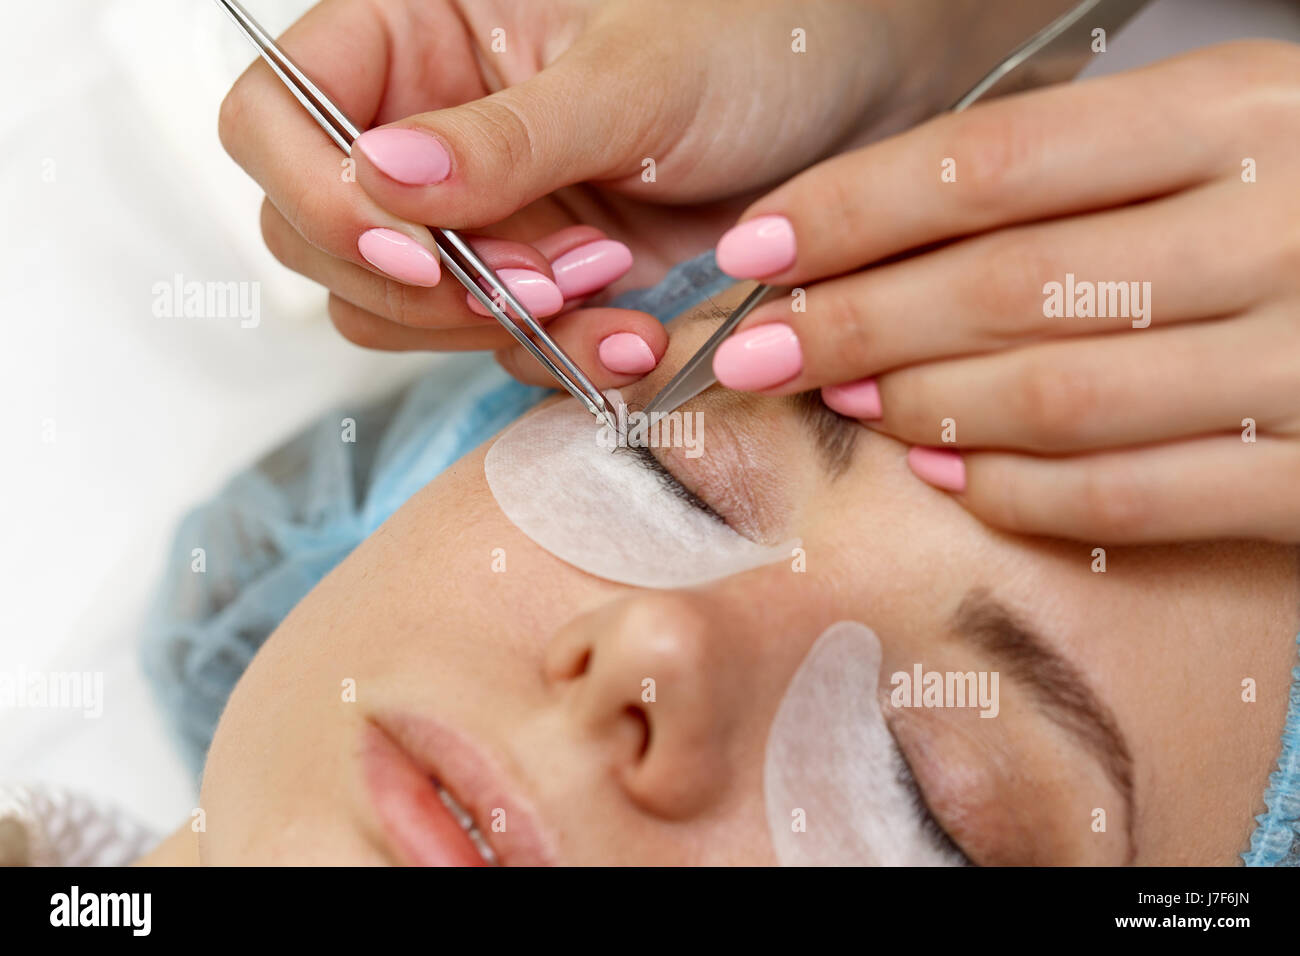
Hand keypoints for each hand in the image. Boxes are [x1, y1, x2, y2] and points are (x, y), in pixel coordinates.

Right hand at [219, 0, 937, 384]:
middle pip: (321, 238)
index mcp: (415, 31)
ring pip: (404, 312)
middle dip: (428, 284)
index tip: (411, 248)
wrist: (849, 97)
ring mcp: (478, 209)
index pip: (276, 117)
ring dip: (499, 331)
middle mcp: (427, 125)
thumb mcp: (631, 74)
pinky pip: (500, 346)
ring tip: (609, 296)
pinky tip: (637, 335)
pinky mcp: (536, 274)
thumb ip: (505, 138)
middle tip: (540, 281)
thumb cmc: (753, 30)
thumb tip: (381, 181)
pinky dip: (561, 356)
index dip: (319, 195)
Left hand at [705, 41, 1299, 543]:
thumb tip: (877, 230)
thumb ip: (1074, 169)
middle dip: (858, 321)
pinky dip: (1026, 491)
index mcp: (1244, 111)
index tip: (755, 249)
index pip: (994, 165)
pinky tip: (948, 477)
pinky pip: (1143, 494)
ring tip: (850, 402)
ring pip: (1063, 397)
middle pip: (1007, 285)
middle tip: (761, 350)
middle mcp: (1282, 225)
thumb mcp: (1220, 125)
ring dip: (927, 407)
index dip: (851, 212)